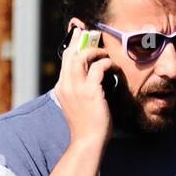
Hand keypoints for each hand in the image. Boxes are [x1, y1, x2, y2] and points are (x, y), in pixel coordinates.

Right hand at [54, 23, 113, 146]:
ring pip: (81, 56)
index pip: (65, 60)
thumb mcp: (78, 104)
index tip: (78, 34)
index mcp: (62, 88)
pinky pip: (98, 67)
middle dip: (80, 39)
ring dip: (95, 51)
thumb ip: (80, 89)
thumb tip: (93, 77)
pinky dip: (107, 64)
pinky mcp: (90, 91)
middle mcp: (66, 85)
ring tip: (104, 54)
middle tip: (92, 33)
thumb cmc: (87, 126)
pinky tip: (114, 68)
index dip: (72, 45)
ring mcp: (76, 88)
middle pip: (70, 53)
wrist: (87, 142)